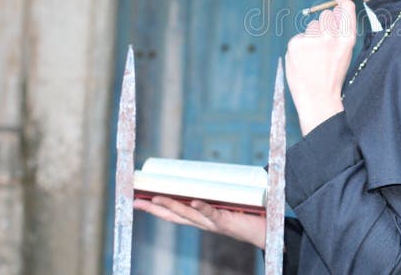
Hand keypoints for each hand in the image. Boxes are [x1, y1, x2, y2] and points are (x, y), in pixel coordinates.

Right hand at [133, 196, 265, 248]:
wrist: (265, 231)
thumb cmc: (247, 215)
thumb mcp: (227, 201)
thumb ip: (219, 189)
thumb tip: (215, 168)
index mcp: (201, 217)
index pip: (174, 212)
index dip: (156, 208)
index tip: (138, 200)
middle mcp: (203, 222)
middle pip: (174, 215)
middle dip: (154, 209)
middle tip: (135, 201)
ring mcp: (213, 223)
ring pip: (188, 214)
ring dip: (171, 206)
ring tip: (155, 198)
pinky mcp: (226, 221)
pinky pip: (212, 213)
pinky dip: (203, 207)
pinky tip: (194, 201)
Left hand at [286, 0, 356, 135]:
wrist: (318, 98)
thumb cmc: (332, 75)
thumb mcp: (344, 53)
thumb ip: (340, 32)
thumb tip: (332, 11)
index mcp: (347, 40)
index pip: (346, 11)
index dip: (342, 1)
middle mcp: (331, 37)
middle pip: (326, 15)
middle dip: (325, 24)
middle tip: (324, 46)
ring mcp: (313, 40)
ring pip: (312, 26)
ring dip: (312, 37)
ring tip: (314, 58)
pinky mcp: (296, 43)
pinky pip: (300, 36)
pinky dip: (300, 47)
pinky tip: (304, 61)